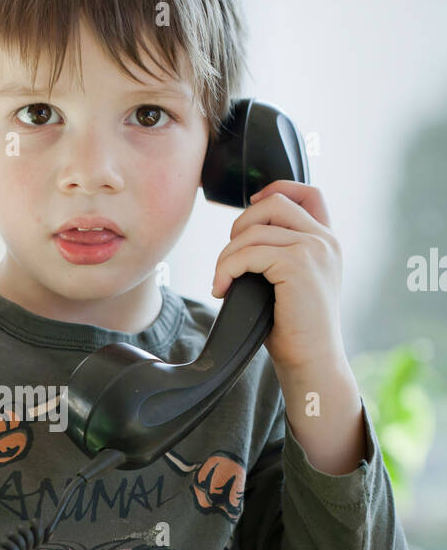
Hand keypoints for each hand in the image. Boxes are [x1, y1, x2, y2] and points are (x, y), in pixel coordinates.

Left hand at [211, 180, 345, 373]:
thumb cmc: (295, 329)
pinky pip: (247, 254)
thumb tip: (240, 235)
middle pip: (273, 203)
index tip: (251, 206)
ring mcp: (314, 249)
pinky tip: (222, 289)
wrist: (313, 360)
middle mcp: (325, 240)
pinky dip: (226, 269)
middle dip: (240, 225)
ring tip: (222, 281)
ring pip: (253, 231)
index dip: (277, 189)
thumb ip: (280, 253)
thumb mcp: (291, 282)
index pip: (308, 193)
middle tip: (230, 260)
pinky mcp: (298, 264)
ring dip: (226, 256)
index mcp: (327, 241)